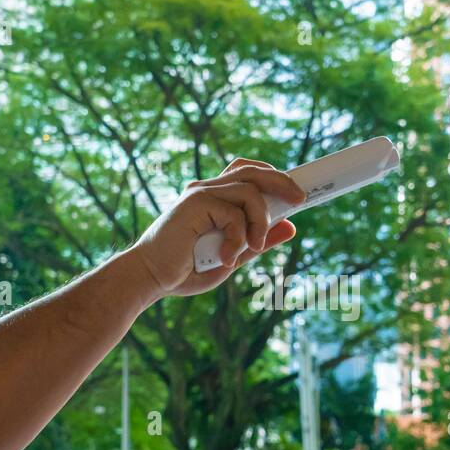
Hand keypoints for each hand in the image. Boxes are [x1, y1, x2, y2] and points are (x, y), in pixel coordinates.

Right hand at [127, 158, 304, 297]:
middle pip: (253, 171)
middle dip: (282, 182)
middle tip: (300, 200)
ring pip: (250, 191)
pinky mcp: (195, 203)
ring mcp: (200, 194)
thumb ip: (258, 242)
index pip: (248, 173)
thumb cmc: (185, 270)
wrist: (150, 278)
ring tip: (253, 248)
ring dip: (260, 222)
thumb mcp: (234, 256)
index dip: (274, 177)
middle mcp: (207, 189)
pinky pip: (234, 214)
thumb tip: (291, 226)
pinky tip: (228, 258)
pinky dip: (238, 239)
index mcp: (214, 198)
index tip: (297, 193)